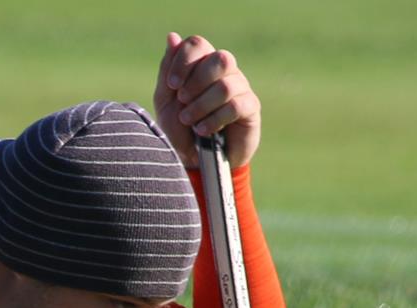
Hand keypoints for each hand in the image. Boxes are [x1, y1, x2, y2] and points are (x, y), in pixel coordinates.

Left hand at [152, 32, 262, 169]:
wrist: (194, 162)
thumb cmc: (179, 130)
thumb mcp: (166, 101)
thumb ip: (168, 70)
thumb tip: (172, 37)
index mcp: (202, 64)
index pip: (198, 44)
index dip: (184, 61)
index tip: (172, 85)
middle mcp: (225, 72)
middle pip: (219, 58)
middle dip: (196, 81)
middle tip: (182, 100)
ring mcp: (240, 88)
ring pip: (226, 85)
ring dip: (202, 104)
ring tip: (189, 121)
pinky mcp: (250, 109)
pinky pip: (236, 105)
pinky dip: (215, 119)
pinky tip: (203, 131)